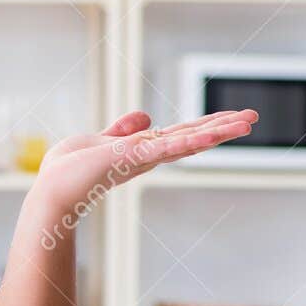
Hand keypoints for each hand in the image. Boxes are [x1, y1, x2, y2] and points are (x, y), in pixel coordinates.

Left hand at [29, 108, 257, 218]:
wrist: (52, 190)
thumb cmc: (68, 170)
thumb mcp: (100, 140)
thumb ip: (123, 130)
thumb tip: (145, 116)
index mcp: (142, 149)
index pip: (181, 134)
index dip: (206, 124)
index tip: (233, 116)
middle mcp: (148, 155)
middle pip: (192, 138)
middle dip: (221, 127)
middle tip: (253, 117)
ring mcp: (143, 158)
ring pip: (187, 142)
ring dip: (217, 132)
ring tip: (247, 123)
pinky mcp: (133, 158)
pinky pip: (167, 147)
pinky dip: (189, 141)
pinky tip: (211, 135)